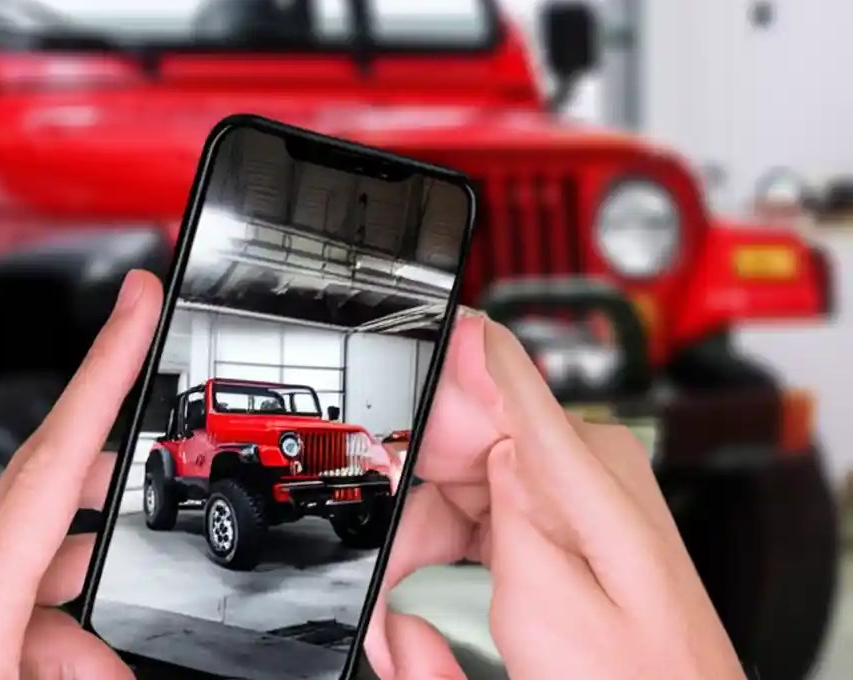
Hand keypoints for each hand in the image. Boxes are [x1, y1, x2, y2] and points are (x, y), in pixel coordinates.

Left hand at [0, 269, 161, 678]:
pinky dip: (84, 614)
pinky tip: (115, 653)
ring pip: (43, 550)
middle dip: (109, 427)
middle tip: (152, 376)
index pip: (46, 468)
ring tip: (157, 548)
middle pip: (42, 485)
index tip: (135, 303)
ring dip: (105, 541)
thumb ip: (103, 671)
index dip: (102, 373)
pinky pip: (36, 602)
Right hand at [364, 312, 742, 679]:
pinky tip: (430, 608)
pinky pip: (477, 514)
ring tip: (405, 628)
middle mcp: (583, 468)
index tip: (398, 344)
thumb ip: (507, 493)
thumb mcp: (546, 602)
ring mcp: (570, 495)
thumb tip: (480, 373)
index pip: (498, 372)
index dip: (441, 354)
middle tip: (386, 579)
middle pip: (457, 443)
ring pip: (455, 485)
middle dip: (409, 505)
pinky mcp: (556, 523)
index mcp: (587, 469)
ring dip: (418, 546)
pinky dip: (443, 556)